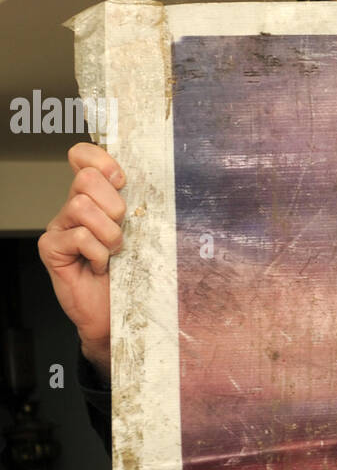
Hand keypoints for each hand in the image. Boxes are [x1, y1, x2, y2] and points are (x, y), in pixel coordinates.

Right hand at [37, 142, 125, 380]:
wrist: (116, 313)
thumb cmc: (129, 273)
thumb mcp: (140, 234)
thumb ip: (138, 207)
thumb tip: (152, 183)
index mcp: (94, 198)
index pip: (83, 156)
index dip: (100, 160)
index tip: (121, 180)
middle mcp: (72, 208)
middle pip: (86, 179)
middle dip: (113, 206)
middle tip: (120, 232)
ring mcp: (59, 228)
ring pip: (81, 206)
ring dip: (108, 233)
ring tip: (112, 252)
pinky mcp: (51, 249)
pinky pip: (79, 237)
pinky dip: (98, 254)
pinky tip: (98, 267)